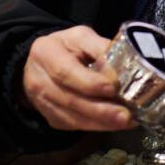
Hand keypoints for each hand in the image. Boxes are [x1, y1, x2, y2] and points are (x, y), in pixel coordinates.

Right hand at [20, 26, 137, 131]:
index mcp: (46, 53)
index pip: (66, 72)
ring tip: (126, 121)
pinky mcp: (50, 117)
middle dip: (100, 109)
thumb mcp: (82, 37)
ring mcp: (42, 102)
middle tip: (125, 115)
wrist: (42, 63)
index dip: (90, 83)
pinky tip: (115, 123)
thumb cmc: (68, 47)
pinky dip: (97, 126)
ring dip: (101, 122)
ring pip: (72, 118)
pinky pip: (74, 125)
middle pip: (70, 99)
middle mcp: (39, 80)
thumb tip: (121, 68)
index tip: (113, 88)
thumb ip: (100, 49)